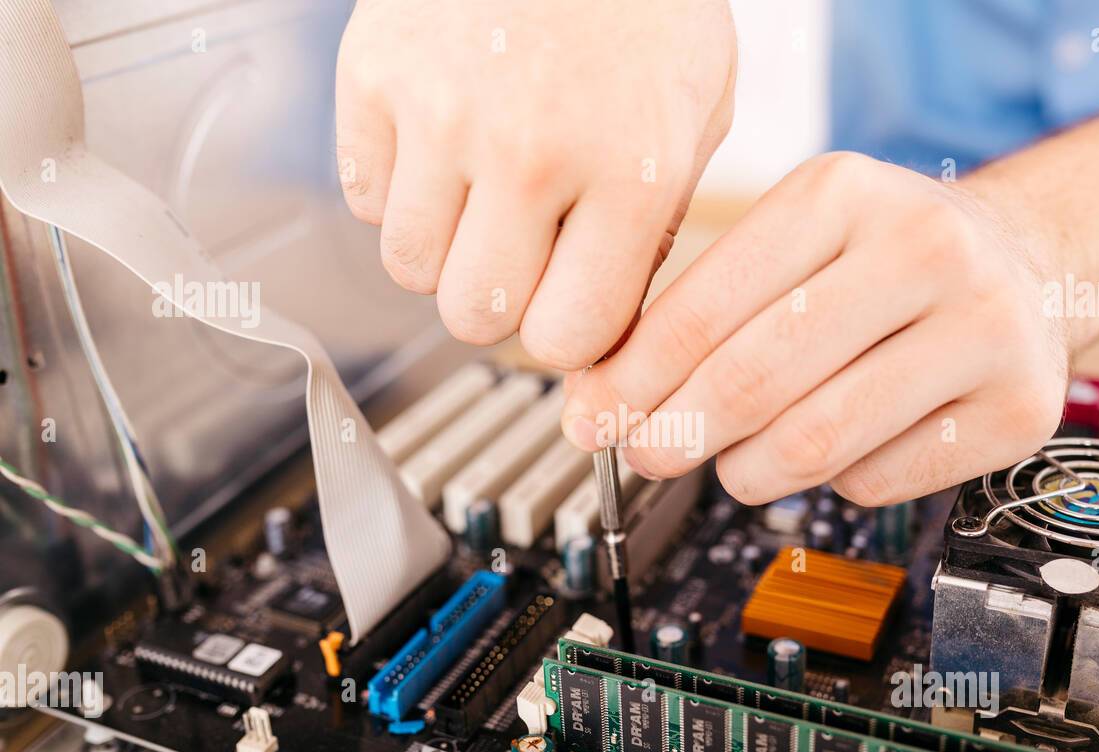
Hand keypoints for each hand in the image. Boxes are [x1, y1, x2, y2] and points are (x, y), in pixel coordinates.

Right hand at [335, 0, 735, 368]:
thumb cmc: (644, 2)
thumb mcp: (699, 111)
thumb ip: (655, 224)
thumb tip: (596, 319)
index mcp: (631, 172)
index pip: (565, 337)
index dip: (563, 332)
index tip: (566, 304)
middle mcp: (531, 151)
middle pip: (473, 317)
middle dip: (498, 299)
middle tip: (519, 252)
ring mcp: (442, 111)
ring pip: (410, 269)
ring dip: (445, 250)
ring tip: (480, 194)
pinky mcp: (373, 74)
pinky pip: (365, 200)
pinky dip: (400, 192)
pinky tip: (442, 147)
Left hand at [561, 152, 1070, 505]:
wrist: (1022, 266)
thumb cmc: (882, 261)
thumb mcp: (794, 244)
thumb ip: (702, 312)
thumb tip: (601, 402)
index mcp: (842, 192)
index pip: (706, 308)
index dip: (635, 380)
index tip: (593, 420)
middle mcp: (924, 247)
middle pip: (755, 381)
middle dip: (677, 434)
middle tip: (646, 457)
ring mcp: (985, 328)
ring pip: (816, 442)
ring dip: (748, 471)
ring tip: (736, 463)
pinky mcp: (1020, 407)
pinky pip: (877, 480)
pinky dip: (832, 483)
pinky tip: (834, 453)